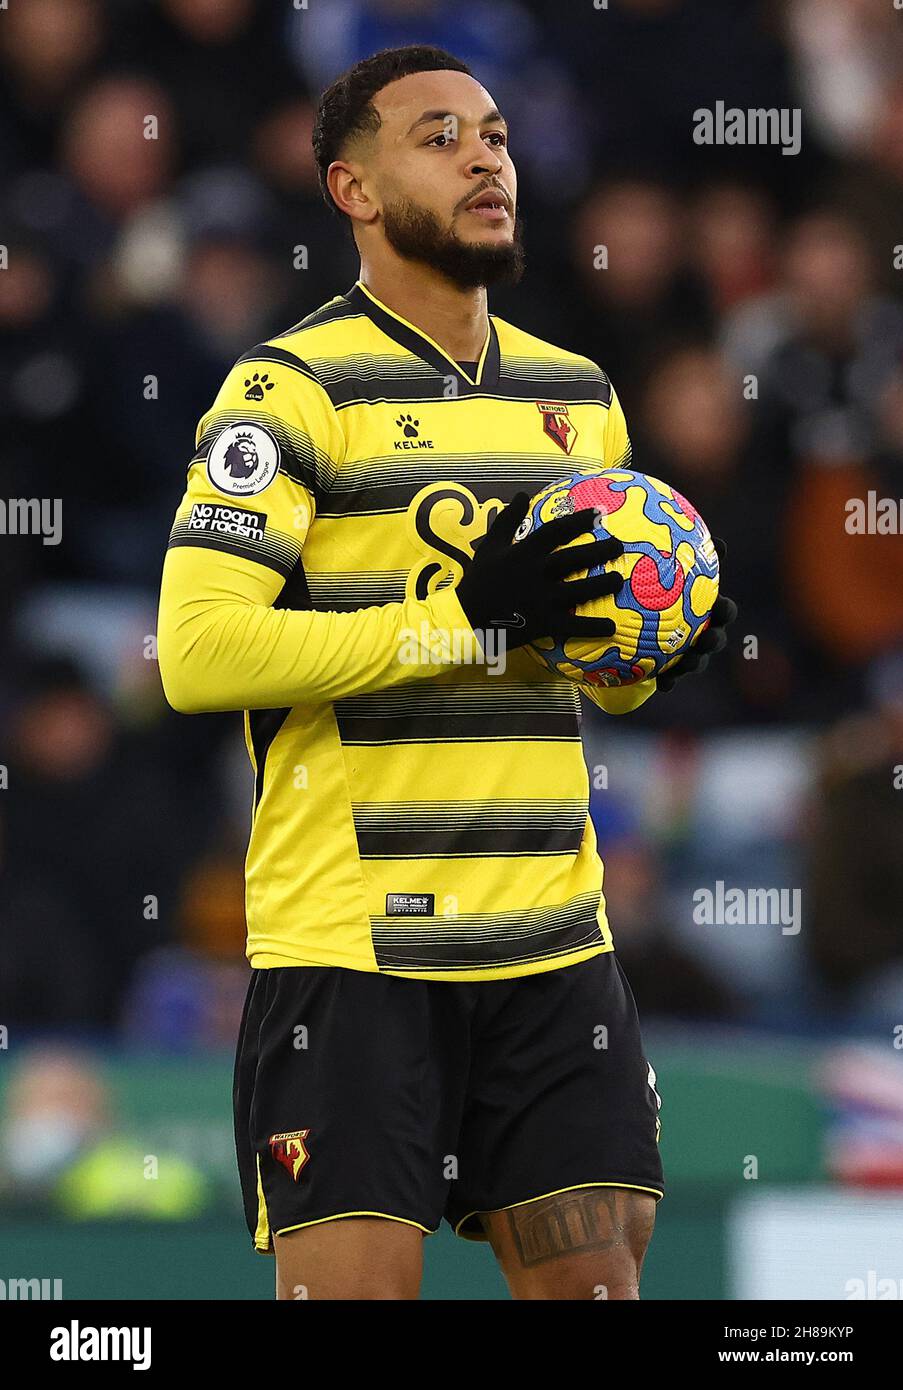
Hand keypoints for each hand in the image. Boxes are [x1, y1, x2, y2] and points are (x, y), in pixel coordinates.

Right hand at [456, 492, 624, 650]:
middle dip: (599, 551)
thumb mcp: (489, 546)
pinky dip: (592, 627)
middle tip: (618, 546)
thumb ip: (507, 520)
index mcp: (523, 553)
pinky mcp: (542, 624)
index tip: (600, 514)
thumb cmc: (478, 581)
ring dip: (601, 585)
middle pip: (574, 559)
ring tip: (618, 579)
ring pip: (579, 590)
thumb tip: (522, 494)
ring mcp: (540, 600)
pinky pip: (572, 625)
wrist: (464, 618)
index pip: (556, 531)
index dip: (580, 521)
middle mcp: (535, 573)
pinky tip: (611, 627)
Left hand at [656, 539, 736, 691]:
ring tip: (687, 662)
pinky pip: (669, 678)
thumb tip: (686, 527)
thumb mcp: (662, 566)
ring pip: (695, 662)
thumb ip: (677, 549)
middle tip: (707, 638)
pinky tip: (661, 683)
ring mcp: (686, 653)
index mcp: (704, 609)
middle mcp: (700, 632)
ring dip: (694, 663)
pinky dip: (667, 681)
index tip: (721, 606)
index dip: (726, 610)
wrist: (634, 617)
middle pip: (715, 638)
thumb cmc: (655, 586)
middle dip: (715, 640)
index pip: (723, 609)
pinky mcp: (667, 670)